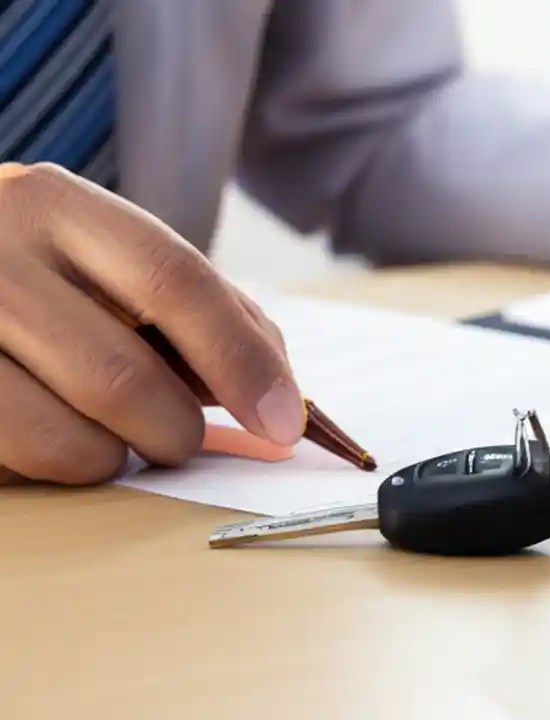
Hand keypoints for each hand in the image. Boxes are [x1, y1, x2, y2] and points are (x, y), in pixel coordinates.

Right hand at [0, 163, 301, 484]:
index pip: (177, 282)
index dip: (243, 360)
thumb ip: (198, 312)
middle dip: (177, 428)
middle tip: (181, 436)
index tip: (286, 423)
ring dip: (111, 459)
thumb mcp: (102, 261)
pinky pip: (13, 465)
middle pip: (123, 376)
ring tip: (104, 435)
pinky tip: (42, 435)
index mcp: (55, 204)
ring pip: (64, 440)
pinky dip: (50, 471)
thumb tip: (283, 397)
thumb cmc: (30, 274)